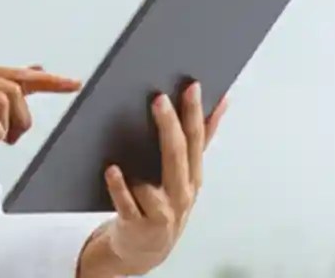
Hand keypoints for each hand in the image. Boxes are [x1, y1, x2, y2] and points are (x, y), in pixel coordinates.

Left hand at [78, 82, 227, 276]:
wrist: (145, 248)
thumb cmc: (164, 202)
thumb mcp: (187, 172)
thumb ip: (201, 138)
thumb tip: (222, 101)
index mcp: (193, 176)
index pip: (196, 140)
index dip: (195, 113)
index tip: (192, 86)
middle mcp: (181, 194)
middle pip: (177, 156)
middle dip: (170, 125)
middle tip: (159, 98)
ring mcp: (161, 212)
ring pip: (155, 184)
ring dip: (145, 159)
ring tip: (134, 123)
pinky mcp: (137, 225)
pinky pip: (127, 204)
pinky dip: (119, 187)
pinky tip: (112, 169)